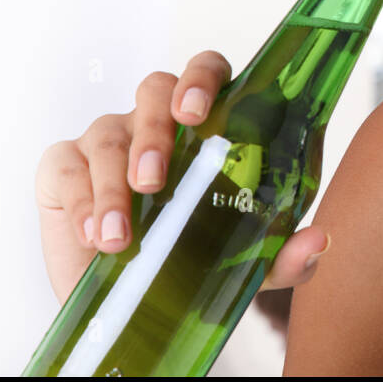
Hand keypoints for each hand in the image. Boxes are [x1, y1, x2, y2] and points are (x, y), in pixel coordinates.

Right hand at [34, 50, 329, 303]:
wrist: (136, 309)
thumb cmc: (195, 262)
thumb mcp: (248, 265)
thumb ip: (285, 254)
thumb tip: (318, 242)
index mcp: (204, 126)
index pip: (205, 73)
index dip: (201, 79)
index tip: (196, 112)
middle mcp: (155, 121)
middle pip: (153, 90)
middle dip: (154, 131)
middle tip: (155, 180)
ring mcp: (107, 140)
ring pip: (109, 136)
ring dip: (114, 187)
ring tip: (123, 238)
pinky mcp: (64, 170)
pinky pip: (65, 169)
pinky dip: (81, 203)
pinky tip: (95, 237)